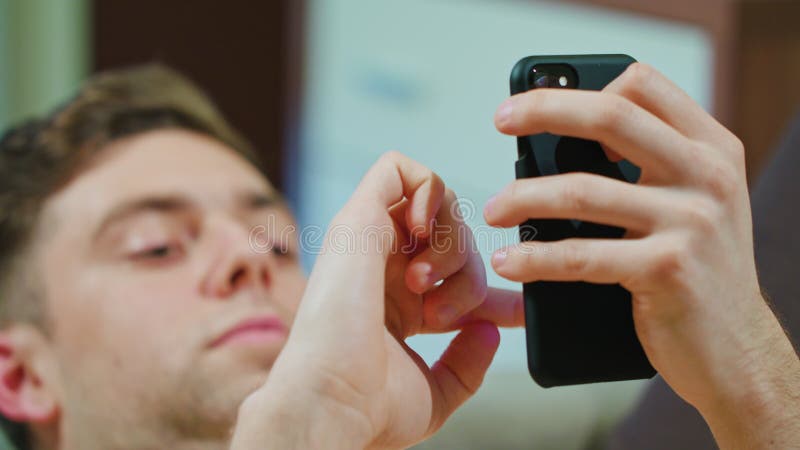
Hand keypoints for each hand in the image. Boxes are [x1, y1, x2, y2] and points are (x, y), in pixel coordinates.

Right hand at [232, 152, 502, 449]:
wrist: (335, 400)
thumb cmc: (373, 405)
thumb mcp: (437, 393)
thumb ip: (467, 363)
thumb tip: (489, 331)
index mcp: (401, 308)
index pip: (453, 279)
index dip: (492, 290)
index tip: (519, 311)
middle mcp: (385, 270)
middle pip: (456, 243)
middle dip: (469, 276)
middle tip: (444, 312)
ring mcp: (370, 243)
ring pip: (436, 207)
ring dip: (451, 243)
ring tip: (425, 283)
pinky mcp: (357, 218)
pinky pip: (399, 169)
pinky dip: (428, 190)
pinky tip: (423, 232)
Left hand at [485, 63, 799, 448]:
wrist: (738, 349)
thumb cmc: (699, 271)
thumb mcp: (692, 202)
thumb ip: (651, 164)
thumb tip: (560, 142)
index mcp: (711, 148)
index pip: (643, 84)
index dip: (584, 89)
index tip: (538, 105)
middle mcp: (707, 174)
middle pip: (611, 117)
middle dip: (544, 111)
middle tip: (500, 121)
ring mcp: (691, 221)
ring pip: (582, 191)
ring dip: (523, 197)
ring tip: (494, 210)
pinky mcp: (668, 269)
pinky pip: (582, 255)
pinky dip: (536, 257)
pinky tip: (510, 259)